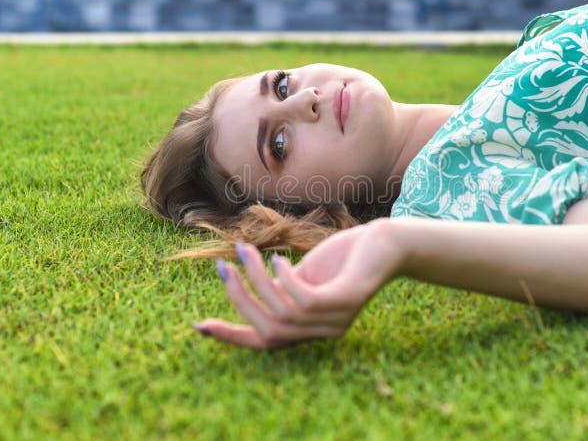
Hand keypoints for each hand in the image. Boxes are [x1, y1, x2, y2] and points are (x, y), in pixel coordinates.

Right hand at [193, 219, 403, 348]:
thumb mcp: (305, 275)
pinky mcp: (348, 298)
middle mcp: (323, 331)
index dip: (232, 336)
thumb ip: (280, 290)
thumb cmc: (344, 258)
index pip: (264, 343)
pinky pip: (306, 301)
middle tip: (224, 267)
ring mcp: (337, 318)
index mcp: (310, 328)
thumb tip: (247, 288)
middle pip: (268, 330)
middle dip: (239, 299)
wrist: (387, 244)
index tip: (200, 326)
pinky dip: (285, 281)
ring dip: (257, 280)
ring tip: (246, 251)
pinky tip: (278, 259)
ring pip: (282, 314)